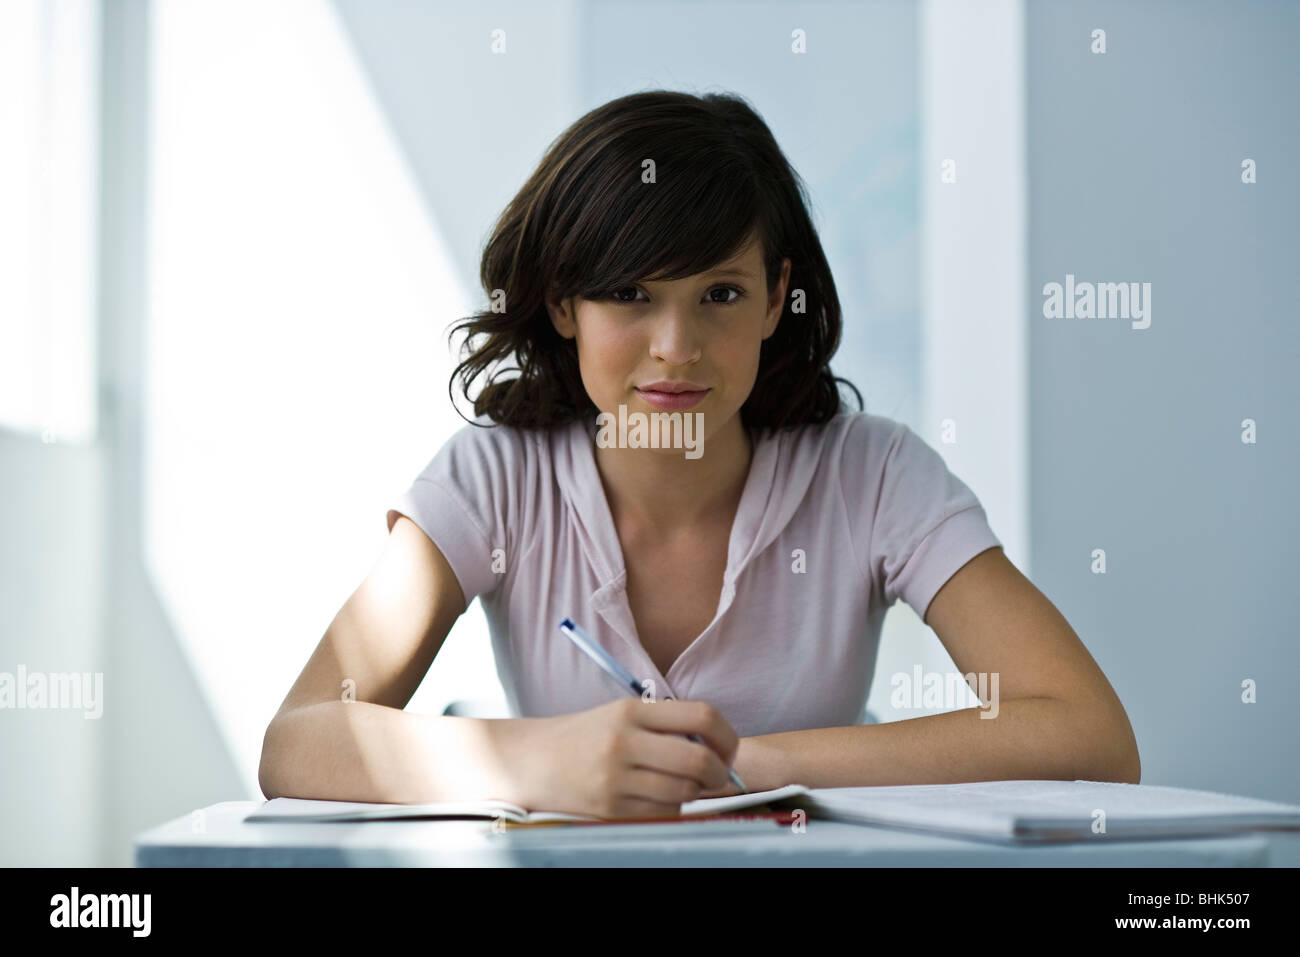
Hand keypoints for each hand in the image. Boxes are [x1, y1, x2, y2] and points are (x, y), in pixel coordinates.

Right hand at [509, 698, 739, 818]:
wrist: (531, 760)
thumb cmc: (584, 737)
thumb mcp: (621, 715)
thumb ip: (665, 725)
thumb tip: (719, 748)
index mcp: (632, 711)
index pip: (702, 716)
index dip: (728, 736)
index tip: (729, 749)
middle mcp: (624, 741)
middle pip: (700, 760)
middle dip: (720, 772)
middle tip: (720, 775)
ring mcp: (616, 778)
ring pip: (684, 792)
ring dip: (694, 793)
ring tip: (683, 785)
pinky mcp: (609, 808)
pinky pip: (662, 814)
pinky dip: (671, 809)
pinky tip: (657, 798)